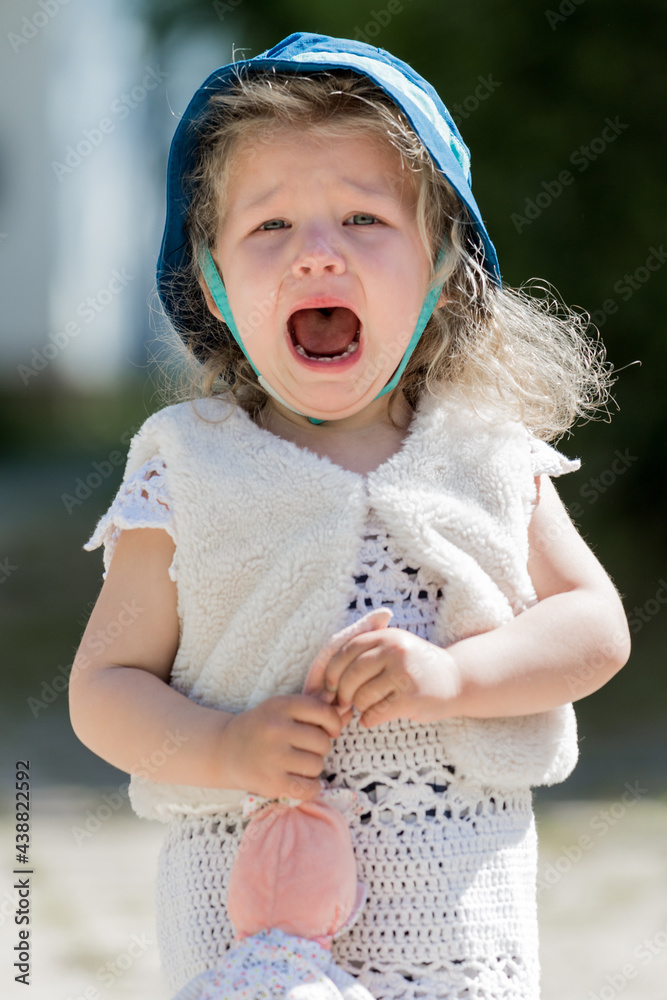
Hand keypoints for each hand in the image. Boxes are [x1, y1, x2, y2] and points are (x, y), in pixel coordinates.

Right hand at [219, 694, 342, 799]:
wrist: (224, 750)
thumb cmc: (261, 727)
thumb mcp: (281, 709)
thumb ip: (313, 709)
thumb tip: (349, 712)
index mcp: (281, 705)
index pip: (324, 712)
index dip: (333, 723)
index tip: (329, 730)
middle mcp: (276, 729)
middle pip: (323, 742)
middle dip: (319, 748)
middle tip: (304, 749)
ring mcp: (273, 756)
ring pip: (317, 765)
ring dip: (312, 767)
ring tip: (297, 764)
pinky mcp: (271, 782)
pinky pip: (309, 788)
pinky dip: (311, 787)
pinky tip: (300, 781)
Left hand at [319, 627, 461, 726]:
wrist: (457, 679)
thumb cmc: (417, 667)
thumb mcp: (395, 647)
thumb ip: (368, 653)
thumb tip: (329, 679)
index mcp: (387, 636)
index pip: (347, 650)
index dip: (333, 670)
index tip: (330, 686)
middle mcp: (395, 651)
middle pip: (351, 674)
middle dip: (342, 693)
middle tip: (343, 704)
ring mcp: (404, 674)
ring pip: (361, 696)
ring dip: (358, 707)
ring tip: (365, 708)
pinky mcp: (411, 698)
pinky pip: (376, 713)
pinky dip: (368, 719)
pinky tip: (372, 718)